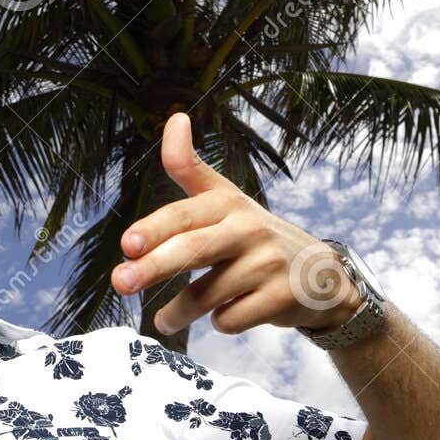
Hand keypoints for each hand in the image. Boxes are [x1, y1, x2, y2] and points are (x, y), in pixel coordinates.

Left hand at [110, 113, 361, 335]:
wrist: (319, 273)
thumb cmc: (252, 235)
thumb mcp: (224, 199)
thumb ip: (189, 167)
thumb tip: (175, 118)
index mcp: (227, 203)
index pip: (184, 214)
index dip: (155, 228)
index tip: (127, 244)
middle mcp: (248, 227)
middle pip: (192, 251)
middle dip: (152, 269)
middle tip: (120, 283)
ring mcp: (268, 262)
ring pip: (207, 293)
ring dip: (178, 311)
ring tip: (163, 320)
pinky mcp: (281, 296)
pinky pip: (231, 318)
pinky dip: (221, 321)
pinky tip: (226, 313)